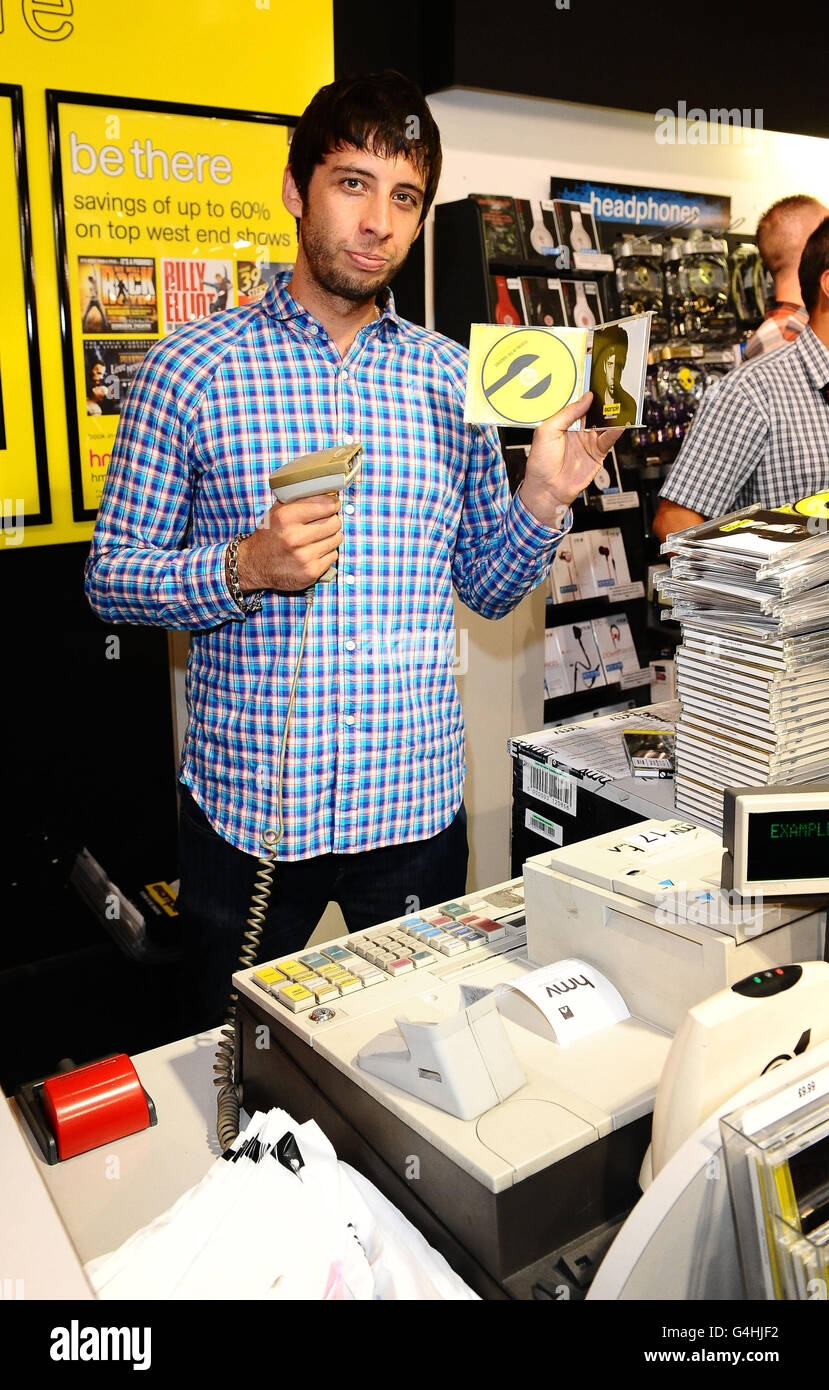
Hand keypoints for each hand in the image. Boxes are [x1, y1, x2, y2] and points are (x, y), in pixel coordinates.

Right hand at [235, 493, 342, 591]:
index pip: (326, 505)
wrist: (255, 565)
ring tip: (317, 537)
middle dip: (331, 520)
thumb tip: (327, 491)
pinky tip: (314, 551)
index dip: (332, 504)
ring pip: (337, 539)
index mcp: (286, 518)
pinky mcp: (311, 572)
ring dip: (330, 536)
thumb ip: (299, 499)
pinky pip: (333, 555)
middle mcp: (295, 538)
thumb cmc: (269, 535)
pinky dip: (327, 552)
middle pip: (335, 522)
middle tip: (323, 522)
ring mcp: (304, 557)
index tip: (331, 505)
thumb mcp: (277, 512)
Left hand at [519, 392, 624, 527]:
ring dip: (612, 416)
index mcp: (564, 423)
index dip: (588, 396)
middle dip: (603, 403)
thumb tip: (585, 399)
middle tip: (612, 392)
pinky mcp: (597, 453)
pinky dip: (616, 432)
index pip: (579, 405)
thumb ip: (567, 413)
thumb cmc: (540, 463)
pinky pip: (608, 440)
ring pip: (604, 424)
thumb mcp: (547, 431)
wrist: (547, 489)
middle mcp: (577, 431)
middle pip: (594, 413)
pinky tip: (620, 424)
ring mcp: (588, 442)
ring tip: (618, 406)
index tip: (597, 386)